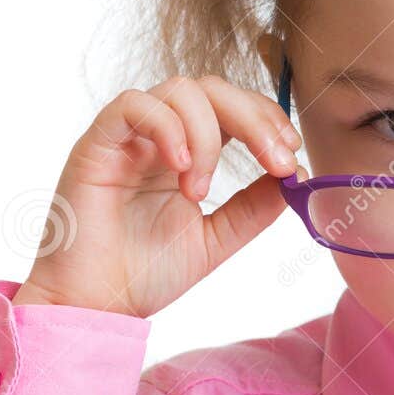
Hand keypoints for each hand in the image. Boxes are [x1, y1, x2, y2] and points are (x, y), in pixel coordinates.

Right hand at [14, 75, 301, 316]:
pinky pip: (133, 106)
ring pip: (180, 90)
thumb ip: (254, 207)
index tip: (291, 155)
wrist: (96, 305)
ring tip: (201, 189)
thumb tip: (297, 176)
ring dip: (209, 134)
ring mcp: (127, 136)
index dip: (267, 119)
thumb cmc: (144, 272)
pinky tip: (181, 168)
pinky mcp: (97, 144)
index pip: (233, 107)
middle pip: (214, 89)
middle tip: (276, 160)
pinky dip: (168, 128)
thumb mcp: (217, 238)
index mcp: (187, 151)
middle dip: (256, 119)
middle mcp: (158, 136)